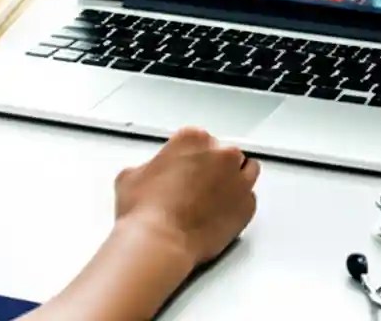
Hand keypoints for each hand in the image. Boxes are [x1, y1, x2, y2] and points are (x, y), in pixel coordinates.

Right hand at [114, 127, 260, 266]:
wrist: (159, 241)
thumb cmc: (145, 211)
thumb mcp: (131, 176)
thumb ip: (150, 166)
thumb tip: (151, 174)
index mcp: (194, 138)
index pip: (201, 140)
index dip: (194, 156)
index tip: (188, 167)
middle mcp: (221, 154)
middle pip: (226, 153)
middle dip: (216, 167)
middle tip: (201, 184)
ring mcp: (239, 179)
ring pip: (247, 170)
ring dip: (235, 179)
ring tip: (219, 195)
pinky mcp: (248, 205)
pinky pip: (250, 199)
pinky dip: (239, 205)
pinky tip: (223, 214)